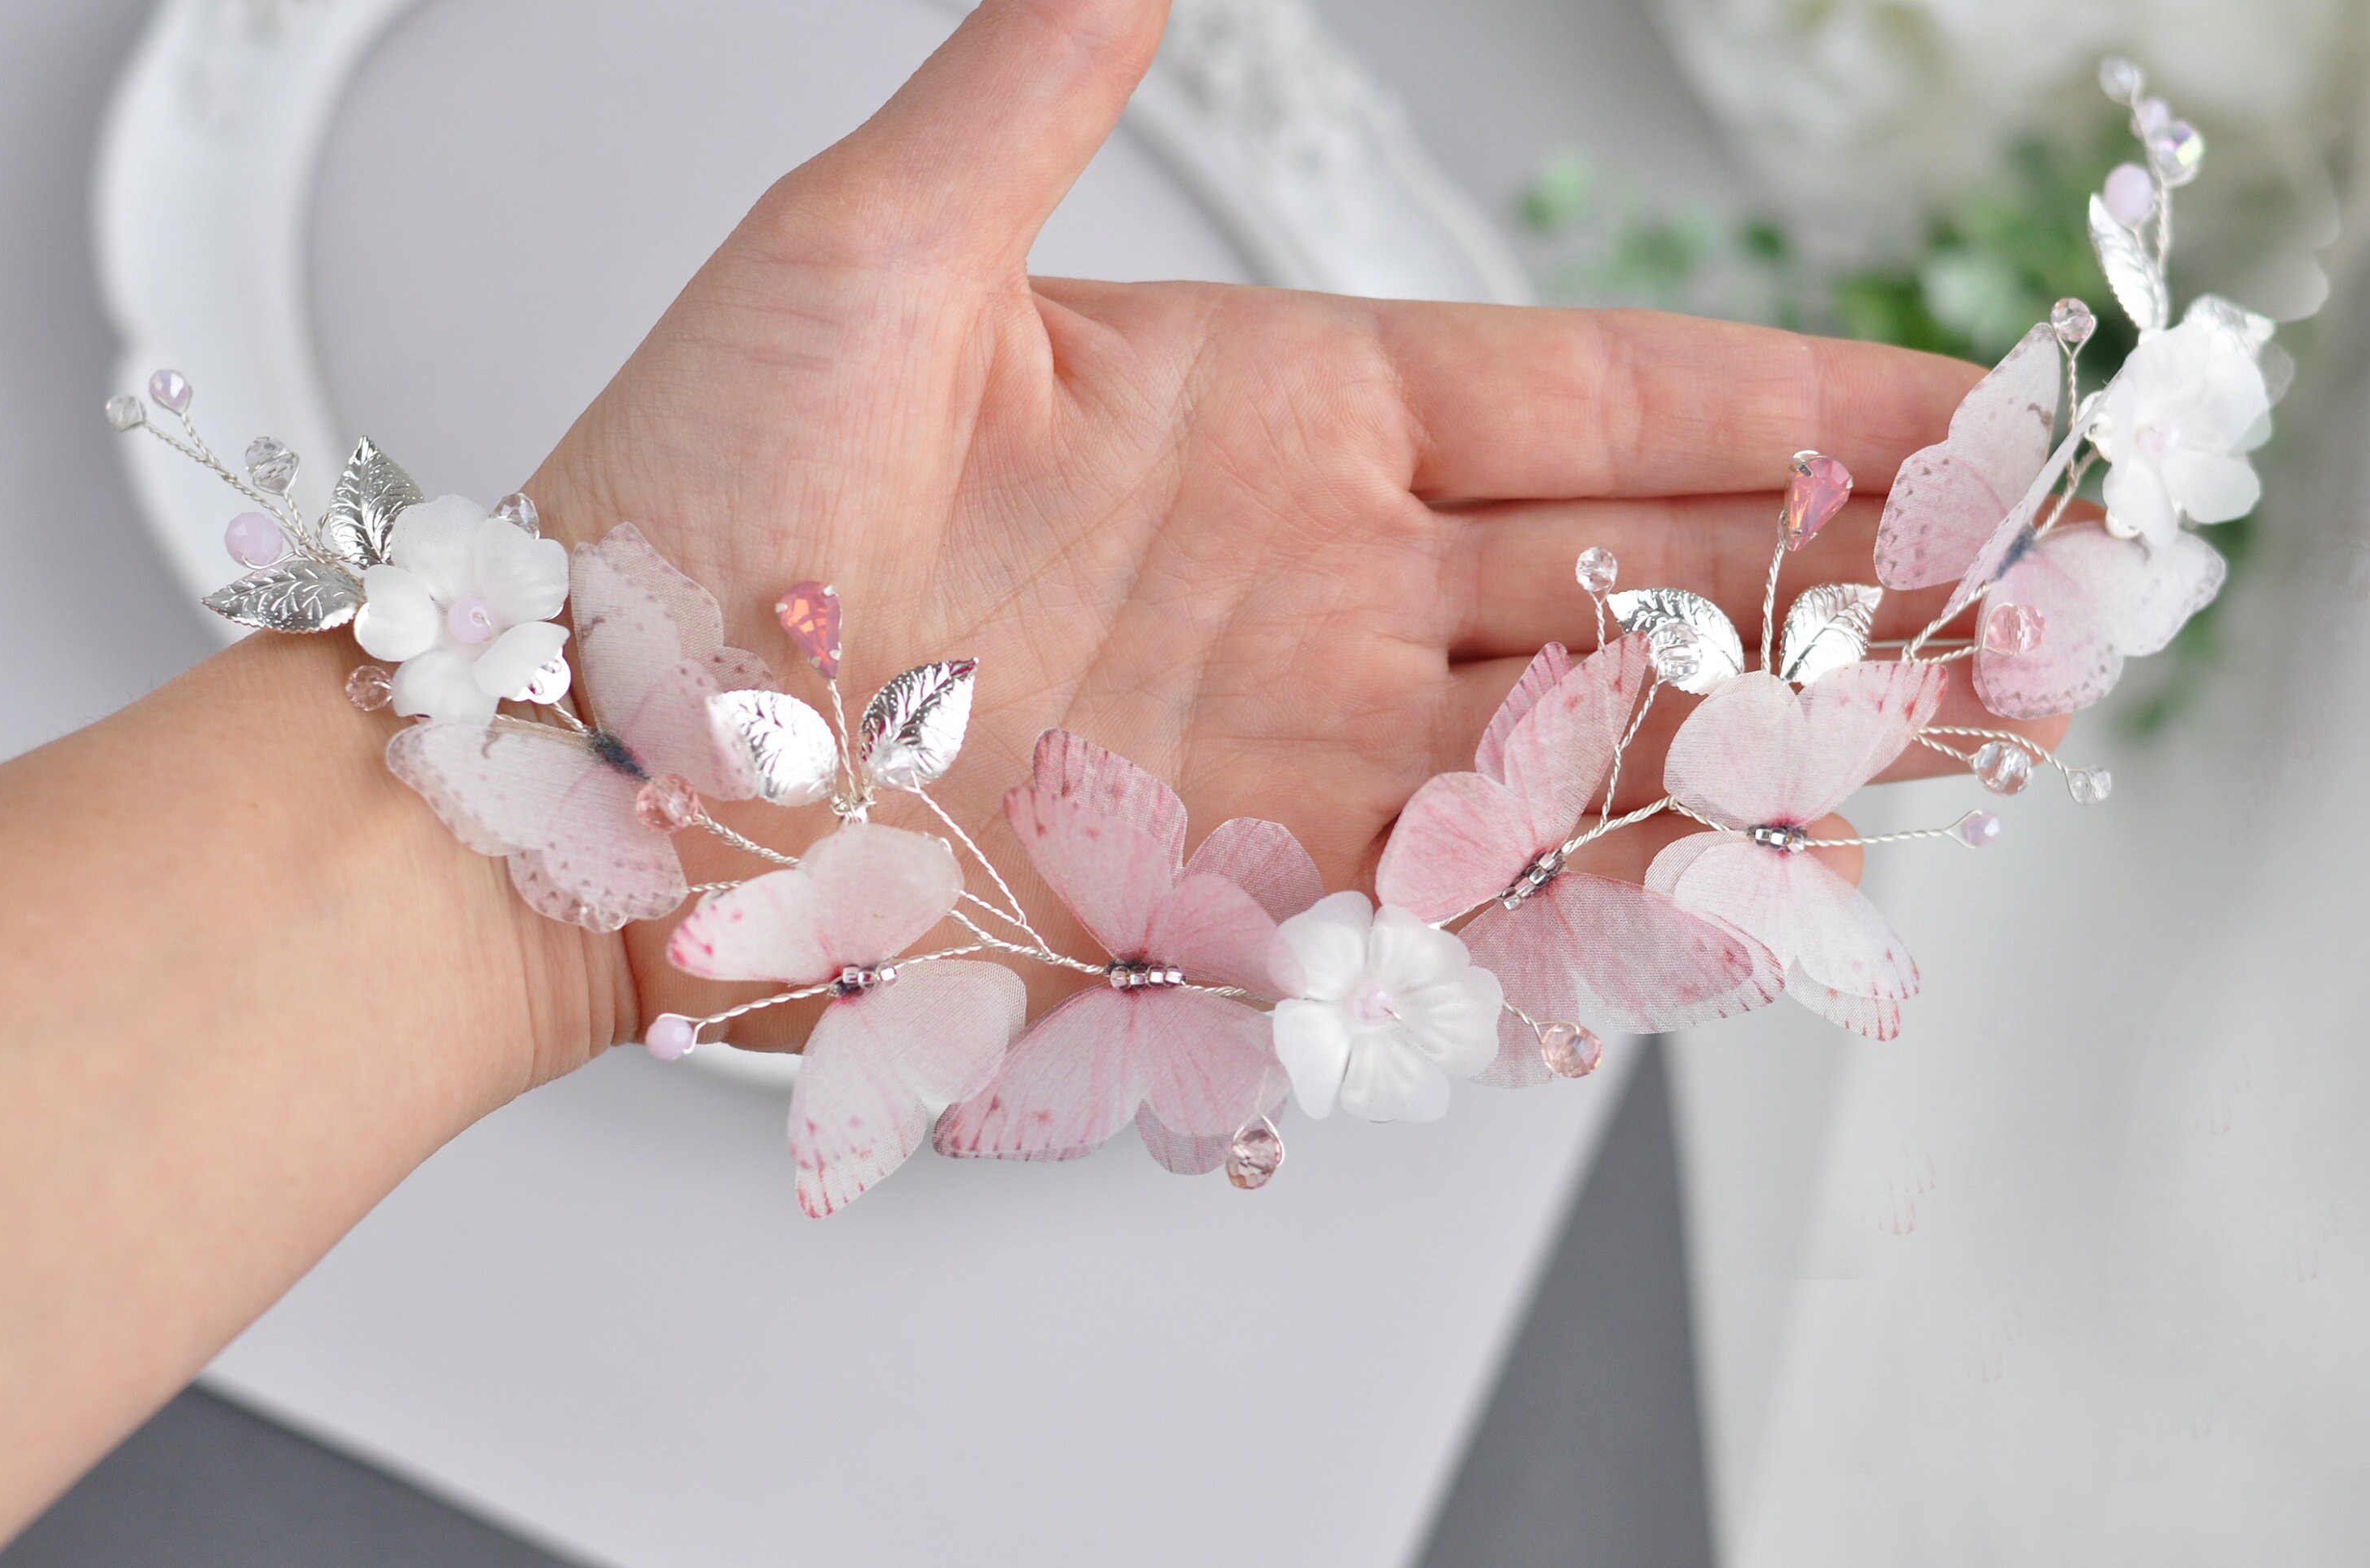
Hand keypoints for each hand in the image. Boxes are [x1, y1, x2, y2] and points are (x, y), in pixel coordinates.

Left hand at [519, 0, 2056, 1051]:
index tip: (1932, 403)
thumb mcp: (881, 243)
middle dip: (1829, 588)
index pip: (1580, 397)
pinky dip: (1601, 897)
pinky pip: (1461, 891)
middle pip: (1627, 576)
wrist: (578, 753)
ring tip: (1945, 750)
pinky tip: (1739, 893)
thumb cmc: (688, 499)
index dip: (1772, 397)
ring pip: (1577, 746)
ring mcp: (1284, 746)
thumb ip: (1042, 69)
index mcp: (1270, 409)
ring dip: (1760, 748)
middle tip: (2010, 597)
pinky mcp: (1234, 893)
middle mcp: (1309, 582)